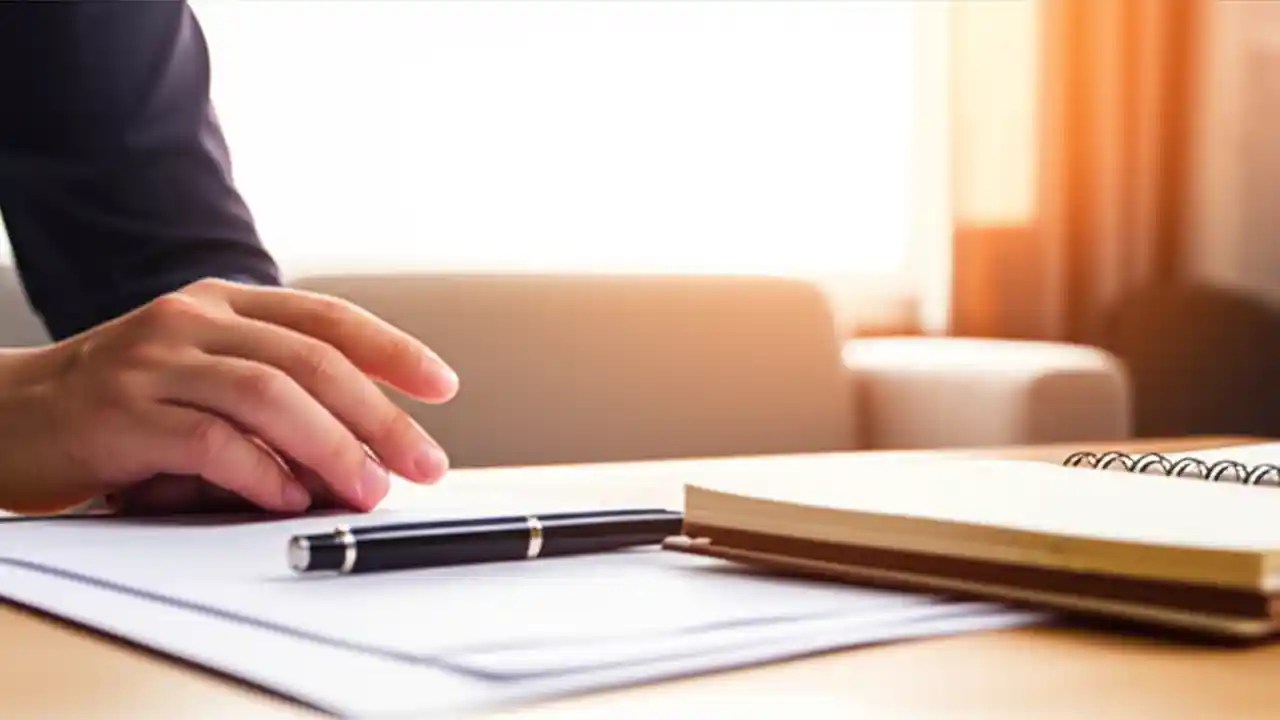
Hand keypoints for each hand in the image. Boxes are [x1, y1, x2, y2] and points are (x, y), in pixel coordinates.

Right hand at [0, 278, 456, 514]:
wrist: (8, 416)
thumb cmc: (124, 403)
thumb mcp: (204, 379)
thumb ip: (276, 403)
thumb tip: (365, 456)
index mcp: (225, 303)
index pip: (327, 319)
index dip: (393, 351)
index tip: (443, 386)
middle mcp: (193, 320)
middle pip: (310, 359)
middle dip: (379, 415)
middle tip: (423, 461)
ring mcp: (154, 361)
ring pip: (268, 393)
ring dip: (332, 446)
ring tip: (368, 488)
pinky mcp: (120, 413)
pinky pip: (209, 440)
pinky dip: (259, 471)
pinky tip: (288, 496)